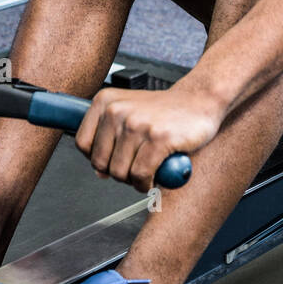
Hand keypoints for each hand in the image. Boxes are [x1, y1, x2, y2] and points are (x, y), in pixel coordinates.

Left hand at [74, 81, 223, 191]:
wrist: (199, 100)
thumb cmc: (165, 110)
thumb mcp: (128, 112)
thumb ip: (109, 138)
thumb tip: (98, 172)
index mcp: (105, 101)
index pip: (83, 143)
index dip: (97, 159)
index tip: (112, 160)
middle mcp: (117, 111)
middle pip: (100, 162)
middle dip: (117, 172)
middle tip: (134, 167)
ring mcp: (138, 125)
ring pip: (120, 172)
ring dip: (134, 180)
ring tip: (147, 170)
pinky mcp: (158, 139)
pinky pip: (141, 175)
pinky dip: (146, 183)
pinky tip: (154, 177)